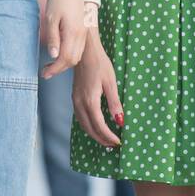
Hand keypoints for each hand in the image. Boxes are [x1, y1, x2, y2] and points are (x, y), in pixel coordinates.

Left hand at [40, 0, 86, 78]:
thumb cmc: (58, 1)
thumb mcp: (51, 19)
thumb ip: (53, 38)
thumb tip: (53, 56)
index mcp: (73, 33)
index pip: (66, 58)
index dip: (55, 69)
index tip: (45, 73)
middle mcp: (81, 35)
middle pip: (72, 60)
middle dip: (59, 69)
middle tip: (46, 72)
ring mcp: (83, 34)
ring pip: (76, 56)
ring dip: (64, 63)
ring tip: (51, 65)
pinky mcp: (83, 31)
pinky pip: (78, 49)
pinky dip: (70, 56)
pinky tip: (60, 55)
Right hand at [71, 3, 122, 148]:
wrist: (84, 50)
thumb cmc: (99, 63)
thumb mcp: (111, 81)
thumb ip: (114, 102)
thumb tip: (120, 121)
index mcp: (90, 100)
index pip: (99, 125)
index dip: (108, 136)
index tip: (118, 142)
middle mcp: (79, 103)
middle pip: (89, 128)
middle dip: (101, 139)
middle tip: (113, 145)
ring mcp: (75, 100)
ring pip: (83, 124)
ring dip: (94, 134)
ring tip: (105, 140)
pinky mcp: (74, 97)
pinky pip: (79, 117)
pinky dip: (88, 126)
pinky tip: (95, 126)